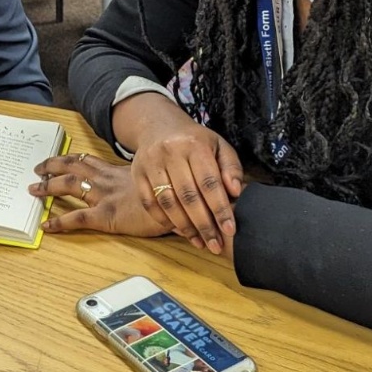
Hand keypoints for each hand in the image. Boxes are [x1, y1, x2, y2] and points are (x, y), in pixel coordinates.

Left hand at [29, 152, 172, 236]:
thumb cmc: (171, 192)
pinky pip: (78, 218)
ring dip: (48, 188)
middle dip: (51, 167)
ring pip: (69, 187)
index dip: (68, 158)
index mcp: (116, 171)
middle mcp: (106, 180)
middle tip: (36, 169)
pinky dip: (59, 222)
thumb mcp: (153, 181)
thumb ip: (142, 181)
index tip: (55, 158)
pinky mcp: (108, 216)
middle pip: (72, 168)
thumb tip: (140, 184)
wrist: (181, 201)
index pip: (86, 160)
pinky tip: (46, 226)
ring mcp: (105, 197)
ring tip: (33, 190)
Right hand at [114, 95, 244, 254]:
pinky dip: (164, 221)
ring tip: (200, 242)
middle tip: (215, 245)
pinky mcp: (136, 173)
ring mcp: (150, 162)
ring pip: (167, 202)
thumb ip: (231, 167)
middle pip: (188, 195)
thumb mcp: (219, 146)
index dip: (220, 208)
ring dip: (185, 227)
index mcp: (194, 144)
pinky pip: (149, 203)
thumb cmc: (195, 141)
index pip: (209, 182)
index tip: (230, 230)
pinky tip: (180, 231)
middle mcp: (169, 152)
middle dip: (204, 225)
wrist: (158, 126)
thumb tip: (235, 191)